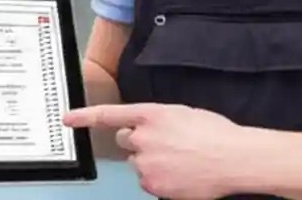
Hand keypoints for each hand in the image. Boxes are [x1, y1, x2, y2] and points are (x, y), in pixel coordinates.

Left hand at [64, 103, 248, 199]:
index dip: (84, 117)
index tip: (67, 119)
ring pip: (138, 163)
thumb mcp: (183, 113)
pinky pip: (148, 182)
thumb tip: (149, 129)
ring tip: (181, 160)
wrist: (234, 158)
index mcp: (151, 115)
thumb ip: (158, 120)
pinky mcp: (153, 186)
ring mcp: (147, 164)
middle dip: (137, 142)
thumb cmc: (215, 133)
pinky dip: (161, 180)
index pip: (108, 115)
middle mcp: (143, 138)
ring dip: (152, 161)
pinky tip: (182, 174)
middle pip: (124, 140)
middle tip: (164, 144)